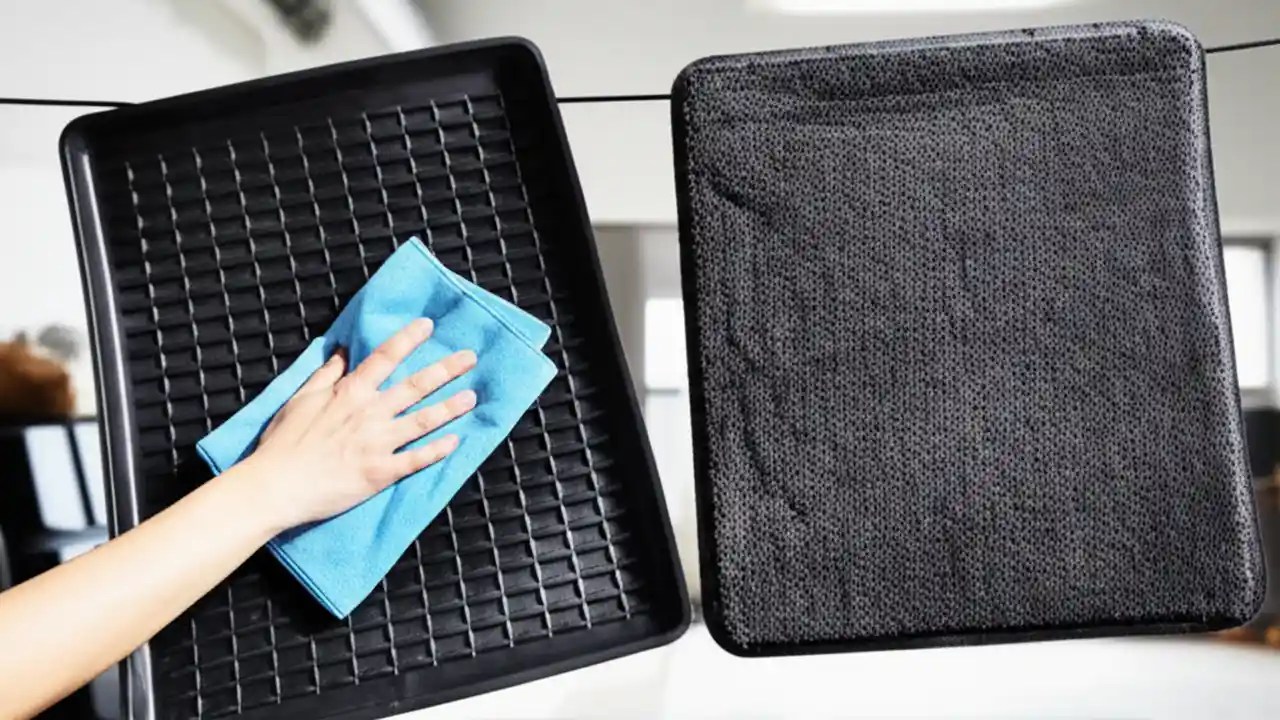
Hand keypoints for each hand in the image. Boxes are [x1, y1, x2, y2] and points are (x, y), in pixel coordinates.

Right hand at [238, 318, 476, 531]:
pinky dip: (437, 450)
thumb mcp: (301, 398)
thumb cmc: (283, 442)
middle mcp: (370, 414)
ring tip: (472, 397)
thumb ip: (327, 374)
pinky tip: (455, 442)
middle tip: (470, 358)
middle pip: (416, 386)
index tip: (428, 326)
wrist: (276, 486)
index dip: (408, 339)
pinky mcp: (381, 473)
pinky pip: (416, 459)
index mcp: (350, 393)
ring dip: (450, 407)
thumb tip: (344, 351)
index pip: (385, 357)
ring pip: (423, 420)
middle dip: (446, 369)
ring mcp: (378, 443)